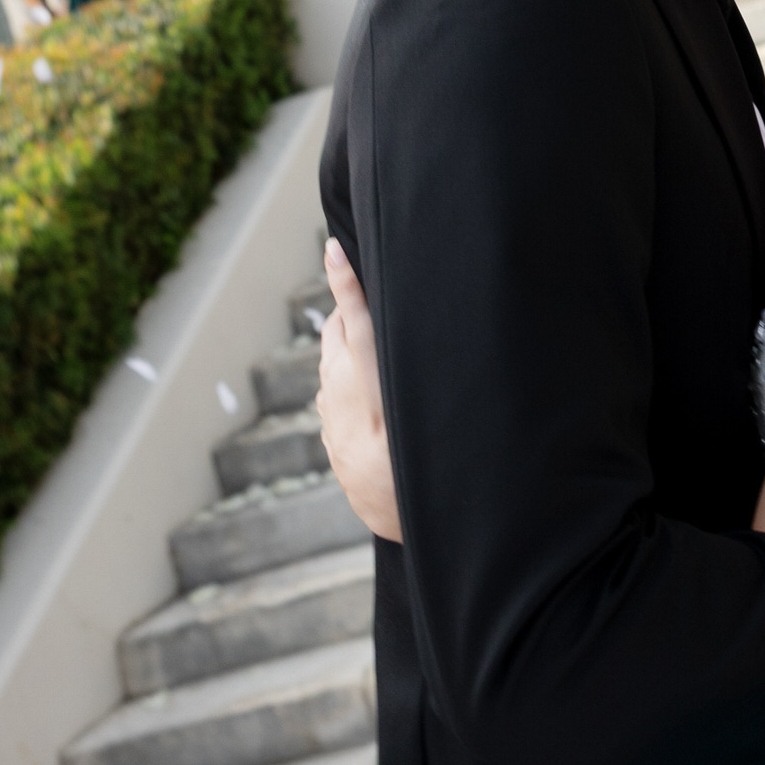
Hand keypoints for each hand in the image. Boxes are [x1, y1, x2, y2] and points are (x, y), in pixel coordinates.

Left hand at [315, 238, 402, 542]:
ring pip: (334, 359)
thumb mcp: (424, 413)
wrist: (392, 515)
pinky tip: (375, 389)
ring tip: (383, 343)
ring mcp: (329, 410)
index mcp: (364, 377)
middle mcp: (339, 388)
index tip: (333, 248)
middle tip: (382, 298)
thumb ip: (417, 372)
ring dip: (350, 343)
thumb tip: (435, 334)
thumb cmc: (420, 464)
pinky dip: (347, 375)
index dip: (345, 280)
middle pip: (338, 331)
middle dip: (352, 309)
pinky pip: (334, 389)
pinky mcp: (329, 431)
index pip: (354, 316)